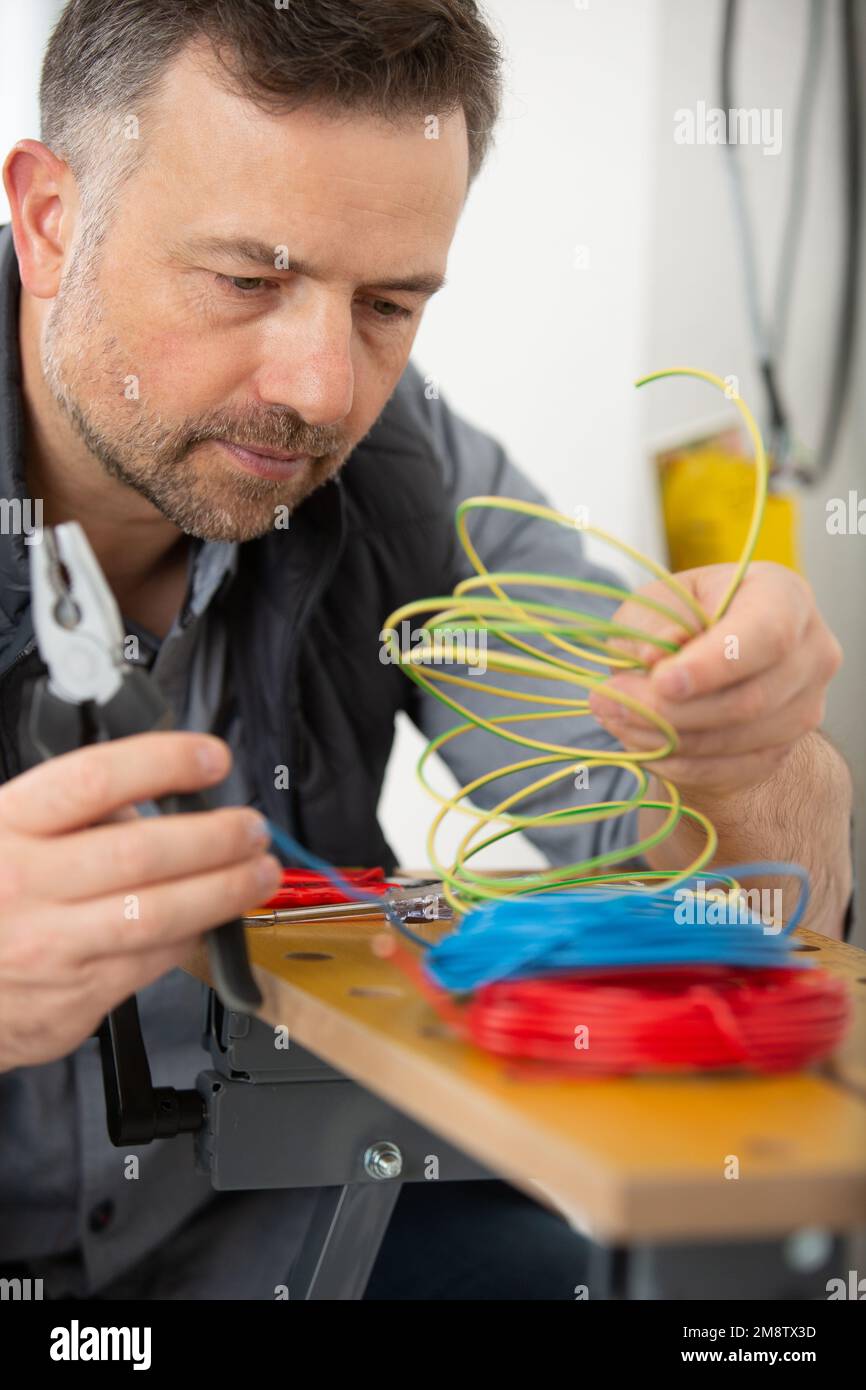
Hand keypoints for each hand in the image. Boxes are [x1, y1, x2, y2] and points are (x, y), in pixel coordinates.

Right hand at [0, 732, 281, 1071]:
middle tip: (251, 828)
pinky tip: (214, 918)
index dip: (164, 762)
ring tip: (259, 873)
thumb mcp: (5, 831)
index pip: (96, 780)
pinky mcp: (75, 995)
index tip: (210, 759)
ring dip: (224, 891)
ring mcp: (51, 944)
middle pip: (142, 852)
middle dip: (215, 837)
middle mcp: (27, 885)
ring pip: (157, 914)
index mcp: (9, 826)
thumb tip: (156, 801)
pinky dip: (193, 936)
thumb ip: (74, 812)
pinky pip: (152, 961)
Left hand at [588, 562, 842, 799]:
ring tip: (614, 717)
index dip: (715, 663)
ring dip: (666, 737)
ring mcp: (805, 706)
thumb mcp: (656, 602)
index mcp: (783, 596)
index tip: (661, 681)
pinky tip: (640, 741)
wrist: (707, 670)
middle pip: (750, 698)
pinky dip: (677, 761)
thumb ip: (652, 624)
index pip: (766, 634)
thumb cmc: (681, 619)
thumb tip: (655, 657)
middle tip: (608, 700)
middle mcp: (811, 651)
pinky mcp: (783, 749)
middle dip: (672, 709)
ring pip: (737, 739)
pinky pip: (729, 769)